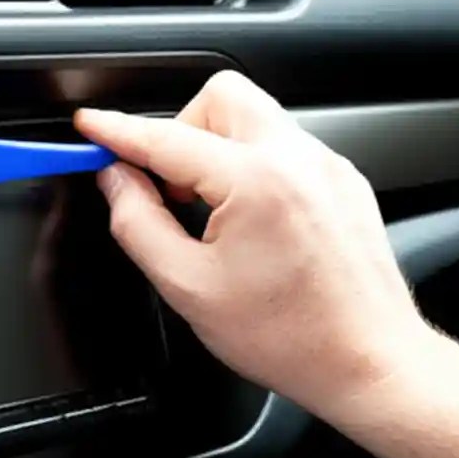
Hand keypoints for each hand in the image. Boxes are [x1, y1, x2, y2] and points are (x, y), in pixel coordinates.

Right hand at [75, 71, 429, 415]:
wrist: (366, 361)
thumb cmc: (290, 336)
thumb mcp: (188, 287)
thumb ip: (138, 224)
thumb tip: (116, 182)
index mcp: (256, 181)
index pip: (166, 136)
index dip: (118, 131)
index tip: (92, 127)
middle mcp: (298, 159)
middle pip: (220, 97)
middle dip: (180, 129)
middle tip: (167, 184)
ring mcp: (327, 166)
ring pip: (255, 117)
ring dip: (217, 149)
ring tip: (210, 211)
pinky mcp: (343, 181)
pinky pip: (285, 147)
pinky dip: (252, 167)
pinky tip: (248, 221)